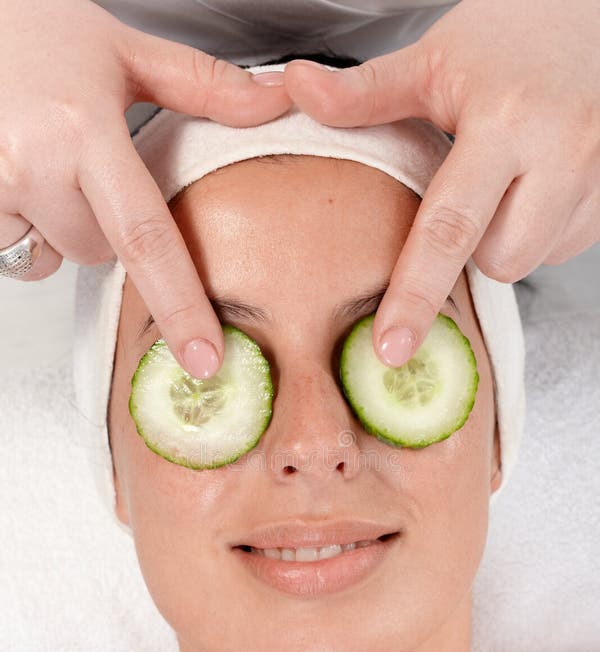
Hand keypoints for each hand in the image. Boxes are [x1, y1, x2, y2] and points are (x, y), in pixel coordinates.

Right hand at [0, 0, 290, 377]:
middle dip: (103, 226)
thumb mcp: (123, 52)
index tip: (202, 357)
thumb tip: (273, 103)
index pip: (147, 238)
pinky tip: (17, 174)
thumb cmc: (37, 33)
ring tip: (43, 161)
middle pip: (99, 255)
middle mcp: (34, 163)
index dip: (178, 305)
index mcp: (85, 131)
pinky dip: (22, 225)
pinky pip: (14, 249)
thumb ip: (202, 84)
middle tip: (83, 165)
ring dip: (59, 226)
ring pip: (54, 256)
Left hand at [284, 0, 599, 365]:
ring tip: (506, 181)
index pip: (448, 230)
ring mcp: (598, 180)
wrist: (599, 16)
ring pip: (531, 260)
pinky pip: (563, 245)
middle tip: (468, 192)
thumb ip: (366, 92)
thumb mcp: (435, 59)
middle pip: (498, 261)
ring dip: (507, 238)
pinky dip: (540, 229)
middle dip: (471, 248)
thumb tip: (297, 88)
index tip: (391, 347)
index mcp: (507, 123)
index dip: (416, 295)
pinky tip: (537, 183)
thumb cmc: (513, 37)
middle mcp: (563, 155)